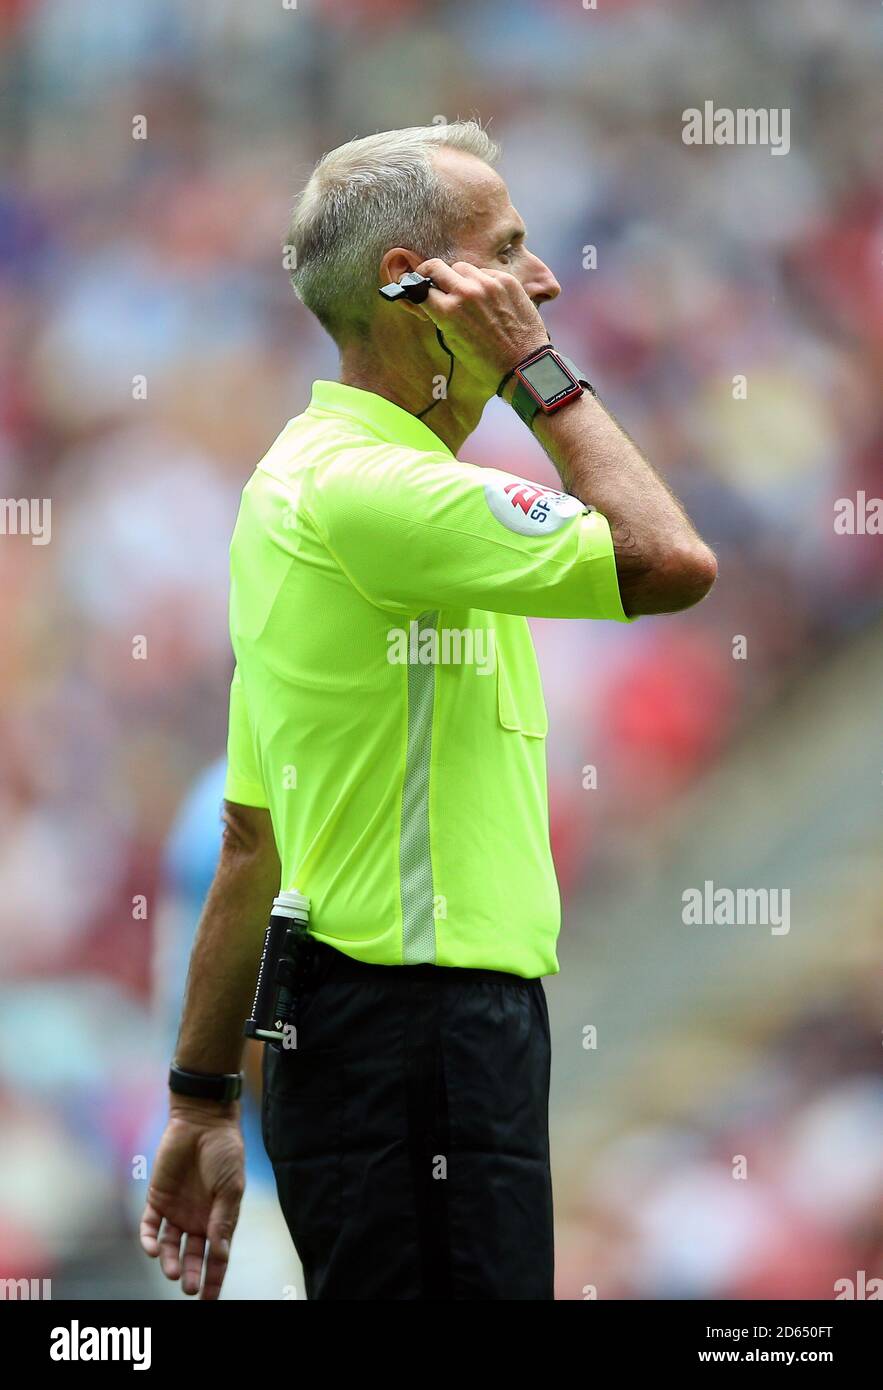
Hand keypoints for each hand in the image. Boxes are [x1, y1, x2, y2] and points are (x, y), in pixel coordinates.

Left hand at [139, 1098, 244, 1299]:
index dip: (214, 1277)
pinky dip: (149, 1240)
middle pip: (192, 1256)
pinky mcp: (157, 1198)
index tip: (209, 1300)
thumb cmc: (225, 1152)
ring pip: (169, 1246)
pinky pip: (149, 1225)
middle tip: (191, 1289)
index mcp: (219, 1218)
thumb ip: (223, 1221)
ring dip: (169, 1261)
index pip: (217, 1255)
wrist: (203, 1122)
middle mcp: (197, 1219)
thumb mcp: (231, 1188)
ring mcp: (176, 1210)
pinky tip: (152, 1249)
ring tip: (173, 1272)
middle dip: (192, 1274)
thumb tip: (222, 1254)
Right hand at [413, 259, 548, 396]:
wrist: (524, 364)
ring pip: (461, 267)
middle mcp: (466, 292)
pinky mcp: (506, 281)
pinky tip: (485, 297)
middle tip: (432, 281)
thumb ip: (442, 317)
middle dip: (430, 274)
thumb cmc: (487, 361)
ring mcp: (488, 284)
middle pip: (435, 267)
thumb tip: (433, 300)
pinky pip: (485, 273)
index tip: (416, 289)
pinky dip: (480, 282)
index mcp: (448, 311)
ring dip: (457, 278)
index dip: (416, 290)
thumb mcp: (453, 342)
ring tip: (464, 293)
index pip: (420, 287)